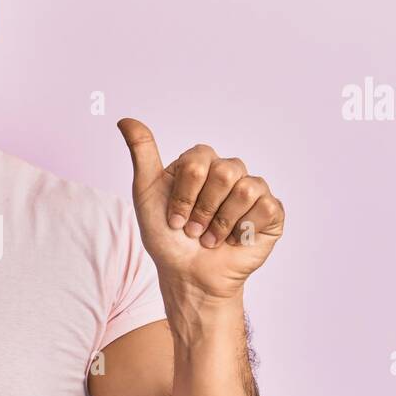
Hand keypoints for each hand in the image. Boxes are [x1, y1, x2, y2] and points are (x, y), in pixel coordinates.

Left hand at [118, 117, 283, 303]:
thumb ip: (142, 154)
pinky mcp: (271, 212)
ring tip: (210, 239)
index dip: (185, 195)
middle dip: (203, 210)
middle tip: (193, 231)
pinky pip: (266, 208)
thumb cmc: (167, 237)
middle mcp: (229, 171)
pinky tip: (235, 240)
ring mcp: (252, 190)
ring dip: (222, 223)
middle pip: (225, 172)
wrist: (188, 276)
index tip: (174, 220)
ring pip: (246, 189)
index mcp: (202, 163)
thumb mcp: (146, 193)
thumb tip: (125, 120)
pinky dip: (245, 230)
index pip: (198, 160)